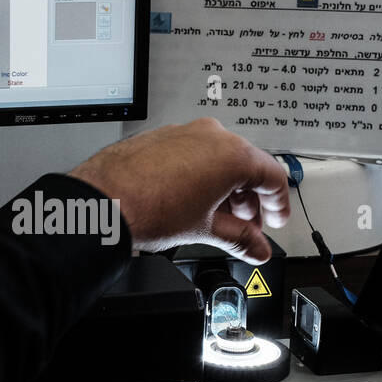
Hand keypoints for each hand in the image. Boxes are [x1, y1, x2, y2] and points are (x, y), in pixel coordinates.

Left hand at [69, 118, 290, 264]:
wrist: (102, 199)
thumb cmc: (149, 208)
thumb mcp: (206, 230)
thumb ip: (241, 240)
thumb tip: (257, 249)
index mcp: (232, 154)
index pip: (273, 176)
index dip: (278, 203)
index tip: (274, 220)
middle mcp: (211, 135)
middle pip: (246, 166)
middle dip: (249, 201)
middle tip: (247, 227)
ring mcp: (184, 132)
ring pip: (218, 159)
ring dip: (225, 189)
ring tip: (216, 218)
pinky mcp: (162, 137)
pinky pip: (193, 154)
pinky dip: (201, 176)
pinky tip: (191, 201)